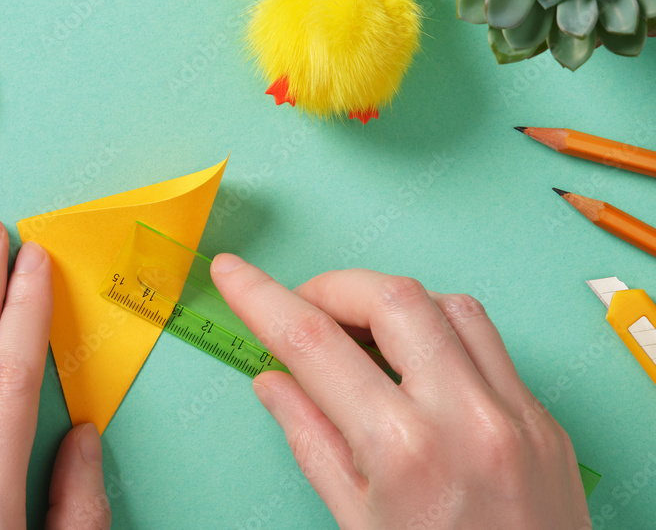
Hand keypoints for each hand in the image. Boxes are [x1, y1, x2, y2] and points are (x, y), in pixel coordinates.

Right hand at [210, 255, 588, 528]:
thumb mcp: (356, 523)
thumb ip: (311, 440)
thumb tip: (274, 381)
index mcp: (404, 451)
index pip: (314, 344)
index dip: (261, 298)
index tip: (234, 274)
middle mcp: (466, 417)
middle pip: (392, 297)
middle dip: (334, 288)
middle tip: (303, 308)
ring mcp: (516, 413)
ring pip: (449, 304)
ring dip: (393, 302)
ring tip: (359, 332)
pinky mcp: (544, 418)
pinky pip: (489, 342)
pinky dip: (441, 331)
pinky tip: (416, 359)